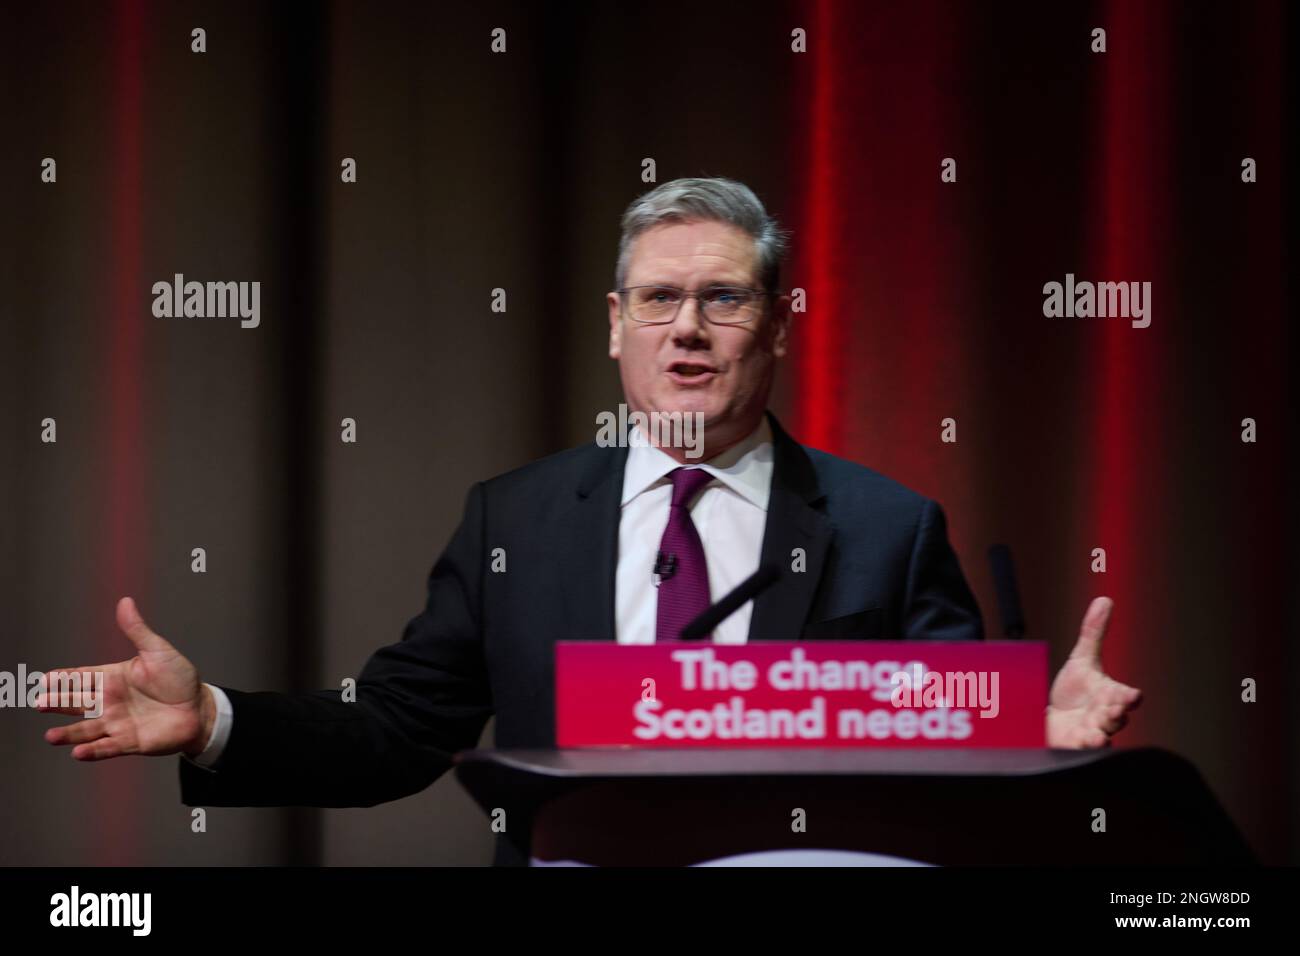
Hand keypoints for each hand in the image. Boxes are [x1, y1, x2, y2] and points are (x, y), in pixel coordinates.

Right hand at [38, 597, 213, 760]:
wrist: (199, 707)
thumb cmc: (179, 678)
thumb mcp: (157, 651)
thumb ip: (137, 630)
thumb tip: (125, 601)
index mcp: (112, 678)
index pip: (81, 677)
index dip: (63, 679)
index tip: (45, 680)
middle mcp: (109, 702)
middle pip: (77, 703)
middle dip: (58, 704)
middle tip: (41, 704)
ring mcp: (117, 723)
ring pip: (86, 729)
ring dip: (69, 734)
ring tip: (51, 736)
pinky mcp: (129, 742)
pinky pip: (107, 747)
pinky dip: (93, 750)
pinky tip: (78, 753)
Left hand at [1046, 596, 1142, 747]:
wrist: (1055, 721)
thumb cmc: (1075, 692)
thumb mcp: (1082, 660)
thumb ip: (1093, 633)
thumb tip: (1104, 600)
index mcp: (1110, 696)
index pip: (1125, 697)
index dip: (1129, 697)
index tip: (1133, 696)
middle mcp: (1104, 717)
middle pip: (1115, 718)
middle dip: (1116, 715)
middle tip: (1115, 712)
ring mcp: (1091, 733)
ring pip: (1100, 737)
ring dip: (1099, 736)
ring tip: (1097, 735)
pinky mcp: (1074, 746)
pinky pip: (1079, 749)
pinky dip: (1079, 747)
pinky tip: (1077, 744)